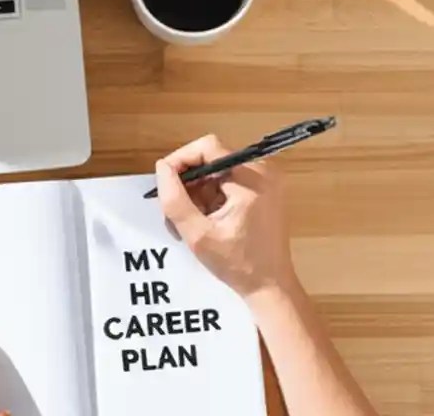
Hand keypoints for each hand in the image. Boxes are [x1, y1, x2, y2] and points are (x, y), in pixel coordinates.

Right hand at [155, 134, 296, 299]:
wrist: (271, 286)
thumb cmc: (239, 264)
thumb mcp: (198, 235)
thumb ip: (175, 200)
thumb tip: (162, 168)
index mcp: (252, 177)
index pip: (207, 148)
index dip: (180, 161)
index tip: (165, 184)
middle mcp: (263, 171)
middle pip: (210, 160)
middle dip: (188, 185)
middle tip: (175, 215)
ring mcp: (265, 180)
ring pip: (216, 173)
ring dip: (197, 195)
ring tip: (188, 225)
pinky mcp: (263, 190)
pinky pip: (227, 182)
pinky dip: (211, 199)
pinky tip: (204, 222)